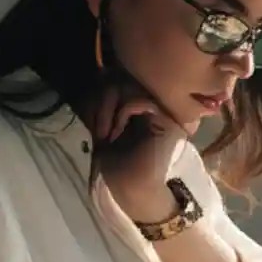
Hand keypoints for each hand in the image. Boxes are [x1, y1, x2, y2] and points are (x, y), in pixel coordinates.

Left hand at [87, 74, 190, 221]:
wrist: (128, 191)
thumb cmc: (115, 164)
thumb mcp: (104, 123)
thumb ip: (106, 98)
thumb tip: (103, 71)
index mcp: (146, 103)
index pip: (123, 77)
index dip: (102, 91)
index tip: (91, 118)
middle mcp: (160, 103)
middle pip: (128, 77)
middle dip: (103, 98)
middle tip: (97, 127)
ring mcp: (168, 110)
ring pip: (133, 85)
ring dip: (109, 107)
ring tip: (104, 132)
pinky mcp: (171, 120)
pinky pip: (141, 99)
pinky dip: (122, 113)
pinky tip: (117, 133)